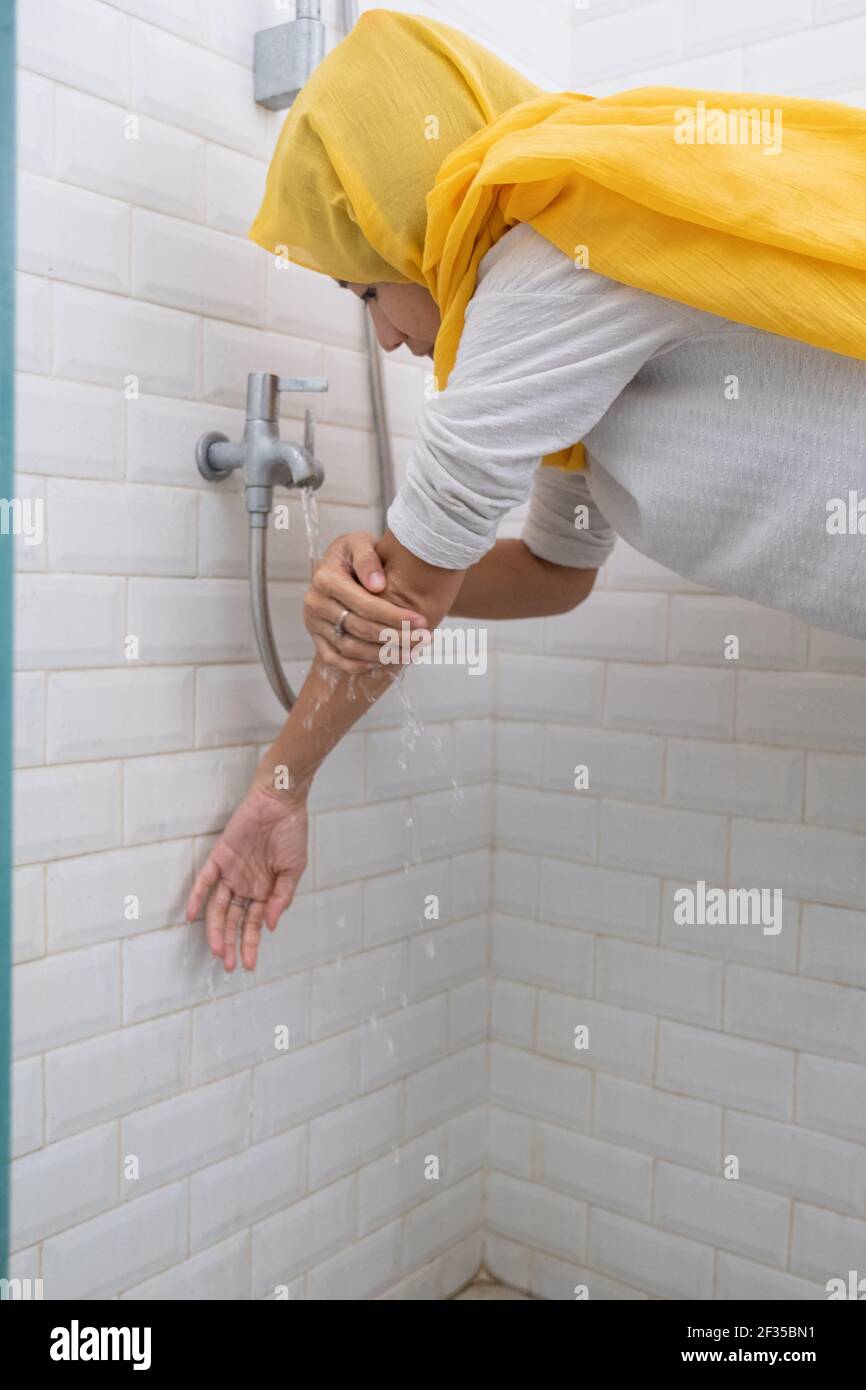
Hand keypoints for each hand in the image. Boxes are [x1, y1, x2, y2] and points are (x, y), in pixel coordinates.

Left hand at [185, 783, 308, 972]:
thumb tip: (270, 925)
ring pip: (219, 907)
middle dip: (231, 943)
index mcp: (265, 890)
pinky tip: (191, 916)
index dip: (250, 944)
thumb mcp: (294, 870)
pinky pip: (204, 881)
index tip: (248, 964)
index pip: (253, 924)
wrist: (280, 802)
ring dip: (216, 929)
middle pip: (234, 920)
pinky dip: (197, 898)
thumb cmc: (292, 833)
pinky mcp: (220, 857)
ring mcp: (232, 873)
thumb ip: (282, 898)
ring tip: (217, 950)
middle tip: (228, 964)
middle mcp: (246, 885)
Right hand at [303, 531, 427, 672]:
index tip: (421, 621)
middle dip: (396, 637)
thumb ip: (368, 559)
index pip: (365, 605)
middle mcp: (316, 603)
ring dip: (383, 654)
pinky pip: (335, 659)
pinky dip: (359, 665)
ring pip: (350, 648)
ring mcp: (313, 623)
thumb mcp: (360, 543)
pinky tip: (385, 661)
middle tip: (424, 639)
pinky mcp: (315, 637)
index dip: (395, 616)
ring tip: (412, 653)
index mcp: (326, 579)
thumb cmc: (354, 553)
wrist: (339, 565)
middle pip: (361, 629)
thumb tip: (377, 586)